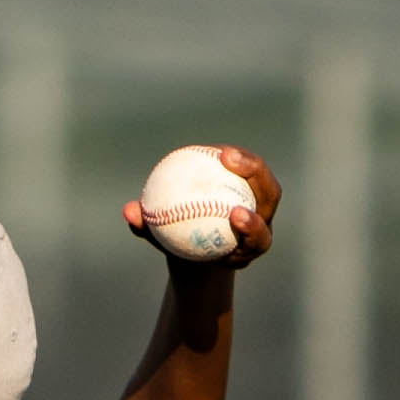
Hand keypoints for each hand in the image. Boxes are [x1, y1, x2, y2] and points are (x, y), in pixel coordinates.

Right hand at [124, 145, 280, 270]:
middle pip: (271, 195)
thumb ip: (148, 229)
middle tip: (228, 159)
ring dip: (244, 158)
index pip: (259, 238)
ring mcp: (261, 200)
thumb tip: (128, 210)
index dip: (253, 225)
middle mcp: (263, 222)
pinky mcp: (253, 185)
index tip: (235, 215)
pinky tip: (205, 148)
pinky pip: (242, 166)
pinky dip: (225, 157)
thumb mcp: (161, 244)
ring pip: (262, 175)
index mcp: (250, 248)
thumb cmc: (179, 251)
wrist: (199, 249)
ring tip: (220, 150)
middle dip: (255, 174)